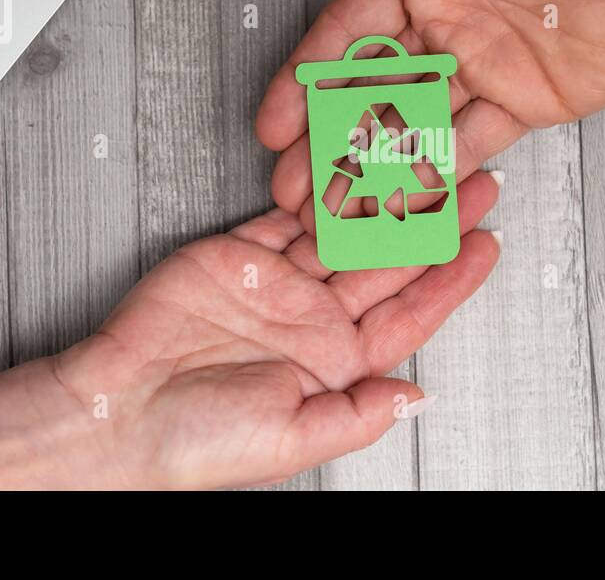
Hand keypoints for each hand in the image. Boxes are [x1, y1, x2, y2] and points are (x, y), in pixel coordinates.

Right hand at [54, 171, 500, 488]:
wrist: (118, 412)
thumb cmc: (196, 443)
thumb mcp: (292, 439)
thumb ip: (359, 414)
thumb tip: (417, 397)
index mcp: (336, 363)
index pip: (410, 313)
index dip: (450, 279)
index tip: (486, 244)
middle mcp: (313, 320)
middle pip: (386, 261)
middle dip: (430, 222)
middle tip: (470, 182)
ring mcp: (278, 283)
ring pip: (343, 229)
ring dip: (381, 197)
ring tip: (420, 161)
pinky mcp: (239, 253)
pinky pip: (287, 213)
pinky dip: (317, 188)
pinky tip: (351, 164)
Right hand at [256, 0, 604, 227]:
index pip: (348, 34)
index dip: (305, 83)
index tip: (277, 123)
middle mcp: (450, 17)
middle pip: (373, 90)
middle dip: (329, 142)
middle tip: (296, 187)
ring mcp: (486, 63)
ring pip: (414, 124)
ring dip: (373, 167)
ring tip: (339, 208)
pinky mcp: (528, 101)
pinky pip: (470, 142)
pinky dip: (436, 172)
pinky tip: (405, 198)